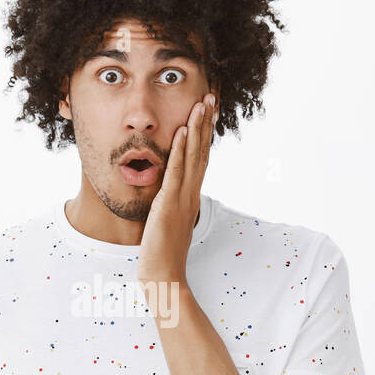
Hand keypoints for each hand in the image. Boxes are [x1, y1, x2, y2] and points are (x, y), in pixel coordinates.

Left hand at [136, 91, 216, 291]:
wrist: (163, 276)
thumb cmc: (162, 255)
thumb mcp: (167, 223)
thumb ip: (169, 207)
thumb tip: (167, 198)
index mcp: (190, 197)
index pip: (200, 159)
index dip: (204, 135)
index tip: (208, 113)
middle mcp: (190, 194)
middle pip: (201, 152)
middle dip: (206, 123)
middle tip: (211, 97)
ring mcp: (182, 198)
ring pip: (192, 157)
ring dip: (196, 128)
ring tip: (201, 104)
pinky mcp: (168, 204)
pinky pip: (175, 172)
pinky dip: (179, 150)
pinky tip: (181, 131)